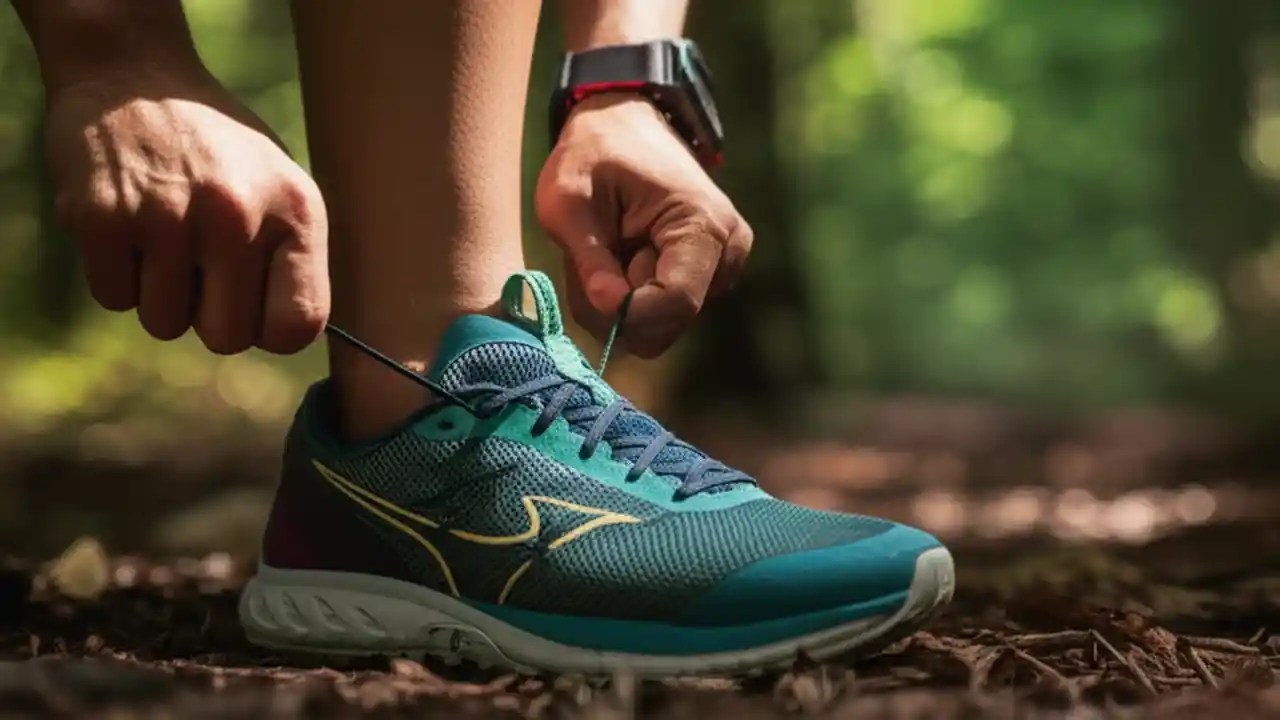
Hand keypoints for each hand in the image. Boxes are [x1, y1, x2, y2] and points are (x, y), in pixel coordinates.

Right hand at [45, 67, 328, 353]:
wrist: (133, 76)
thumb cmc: (219, 152)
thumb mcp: (281, 189)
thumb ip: (294, 262)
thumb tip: (290, 336)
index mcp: (294, 212)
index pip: (299, 324)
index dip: (271, 330)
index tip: (254, 306)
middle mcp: (236, 216)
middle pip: (228, 339)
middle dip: (209, 315)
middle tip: (199, 265)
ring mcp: (167, 218)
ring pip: (164, 324)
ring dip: (159, 293)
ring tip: (164, 234)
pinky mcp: (103, 220)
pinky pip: (113, 298)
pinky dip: (116, 274)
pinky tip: (127, 224)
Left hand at [535, 95, 751, 357]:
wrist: (622, 124)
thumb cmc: (593, 154)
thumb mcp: (569, 201)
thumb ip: (590, 258)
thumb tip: (610, 308)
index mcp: (702, 224)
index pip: (676, 302)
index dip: (628, 313)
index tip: (591, 292)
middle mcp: (728, 250)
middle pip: (671, 321)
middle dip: (620, 308)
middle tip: (588, 266)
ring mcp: (725, 264)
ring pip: (664, 323)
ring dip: (622, 301)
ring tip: (605, 252)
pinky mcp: (712, 273)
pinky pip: (666, 312)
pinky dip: (634, 296)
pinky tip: (623, 257)